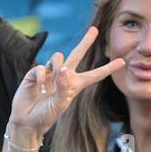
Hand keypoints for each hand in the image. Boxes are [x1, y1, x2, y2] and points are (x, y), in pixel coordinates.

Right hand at [8, 26, 124, 140]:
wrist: (27, 121)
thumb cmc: (45, 116)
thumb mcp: (60, 104)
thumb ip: (64, 87)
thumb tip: (63, 69)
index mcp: (75, 85)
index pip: (94, 75)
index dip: (108, 68)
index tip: (122, 62)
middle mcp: (63, 76)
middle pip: (77, 54)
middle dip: (85, 42)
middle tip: (94, 30)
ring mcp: (49, 73)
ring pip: (58, 57)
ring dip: (57, 68)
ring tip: (50, 87)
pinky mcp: (34, 73)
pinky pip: (41, 67)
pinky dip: (42, 77)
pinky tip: (40, 89)